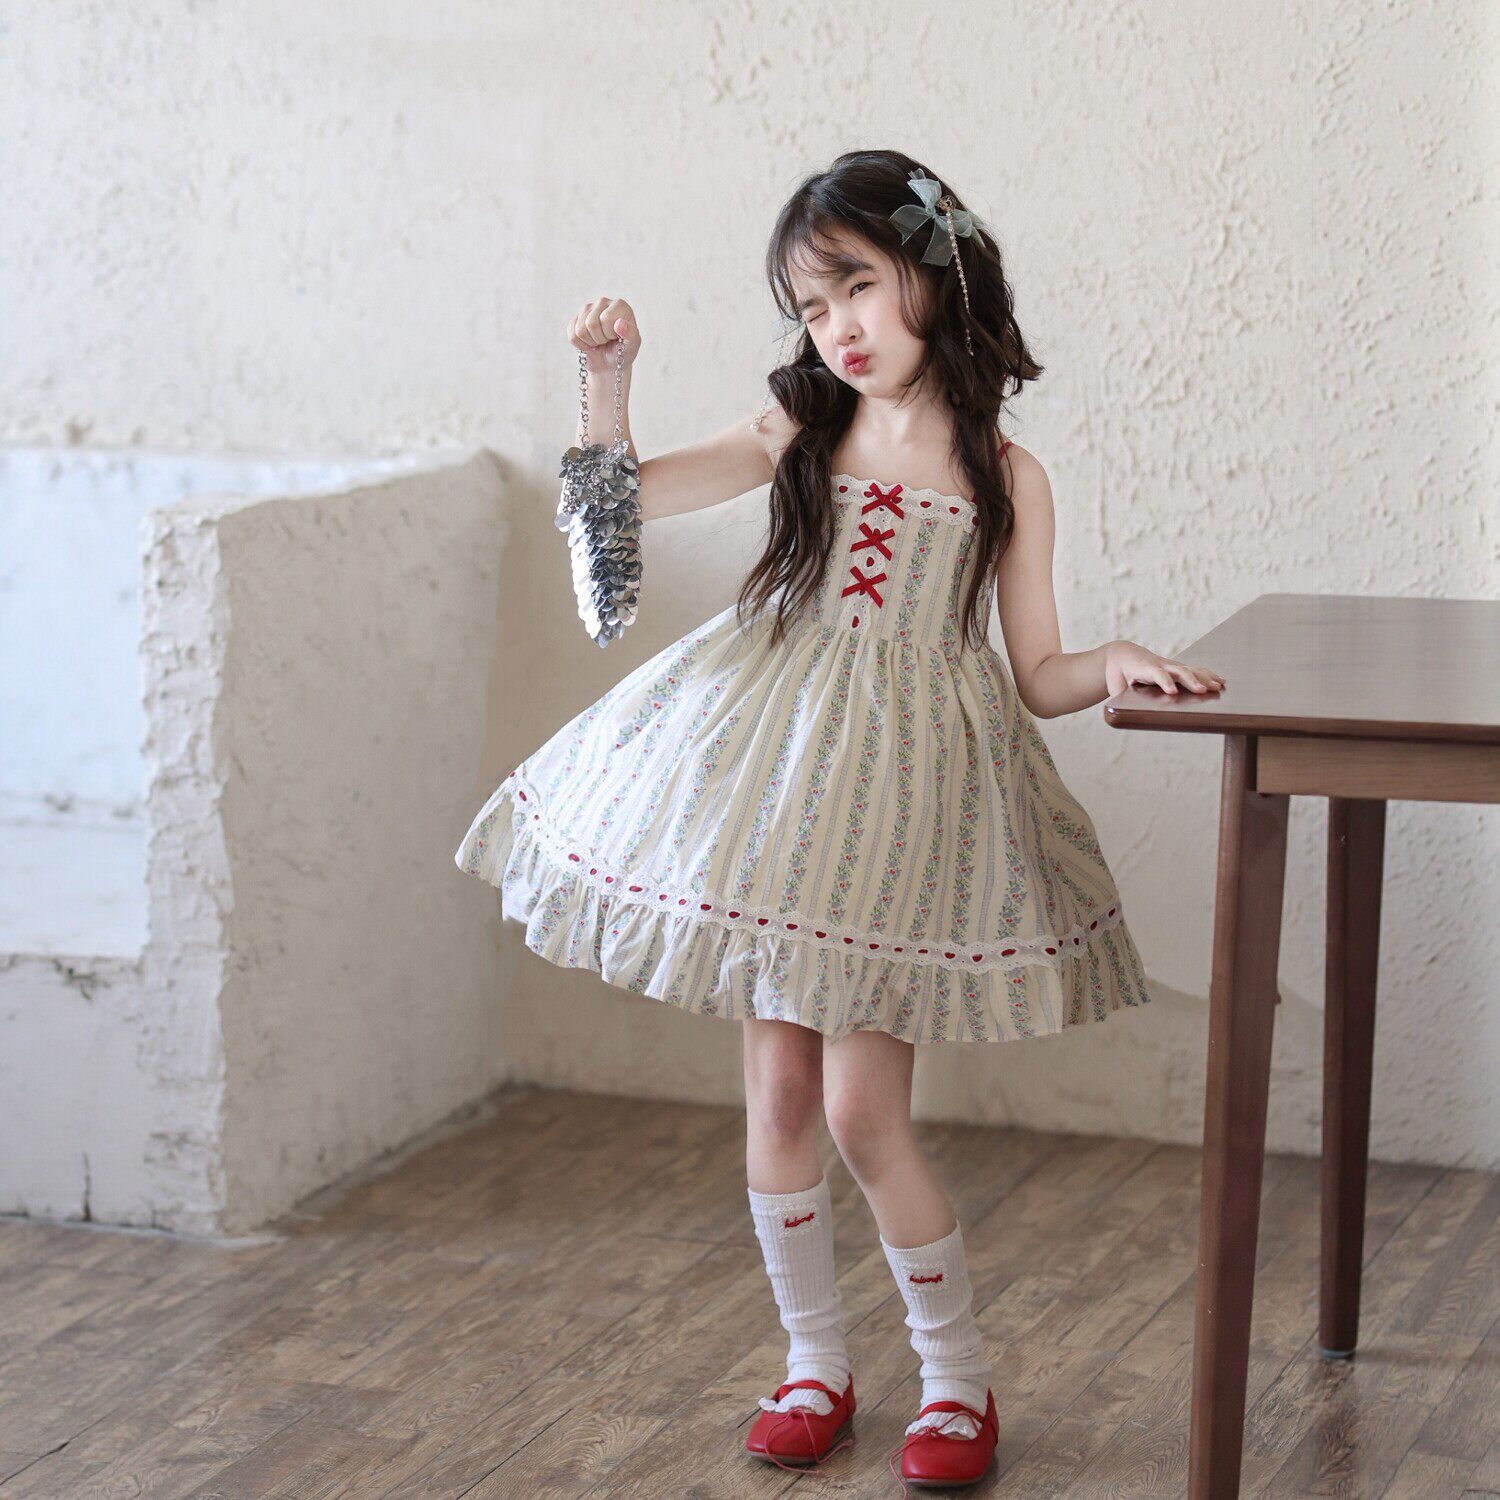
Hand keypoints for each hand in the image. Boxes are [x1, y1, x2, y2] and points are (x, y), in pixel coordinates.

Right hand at [568, 296, 641, 375]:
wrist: (610, 363)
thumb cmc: (623, 351)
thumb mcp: (632, 345)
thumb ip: (630, 333)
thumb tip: (620, 324)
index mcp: (620, 305)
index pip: (605, 318)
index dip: (609, 333)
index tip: (616, 337)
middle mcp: (603, 302)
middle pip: (591, 323)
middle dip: (599, 339)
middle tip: (607, 341)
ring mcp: (588, 309)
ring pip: (580, 329)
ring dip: (590, 342)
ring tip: (599, 341)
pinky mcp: (576, 318)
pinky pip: (572, 335)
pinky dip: (580, 345)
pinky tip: (590, 342)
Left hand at [1104, 640, 1225, 697]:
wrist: (1123, 656)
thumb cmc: (1118, 676)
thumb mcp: (1116, 688)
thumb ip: (1121, 699)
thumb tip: (1126, 714)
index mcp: (1143, 669)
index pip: (1156, 673)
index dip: (1164, 681)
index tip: (1172, 691)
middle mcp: (1159, 665)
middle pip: (1178, 671)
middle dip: (1191, 681)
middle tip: (1203, 691)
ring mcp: (1170, 665)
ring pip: (1190, 669)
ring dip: (1205, 678)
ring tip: (1218, 687)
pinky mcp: (1177, 667)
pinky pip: (1195, 670)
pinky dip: (1208, 675)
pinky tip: (1221, 681)